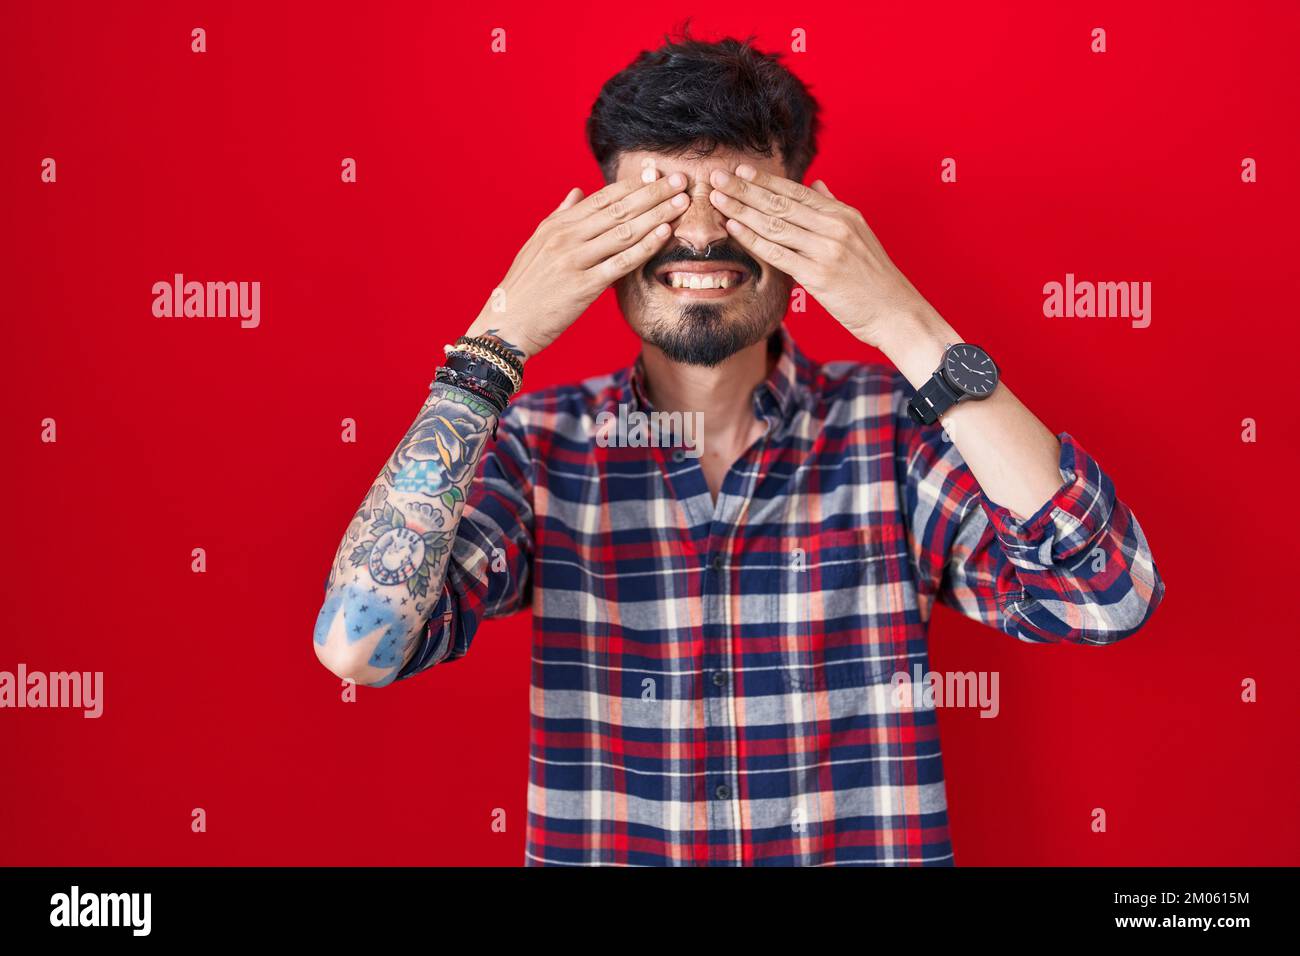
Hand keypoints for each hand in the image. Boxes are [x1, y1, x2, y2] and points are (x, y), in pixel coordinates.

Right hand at [464, 170, 690, 360]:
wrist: (507, 325)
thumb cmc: (525, 288)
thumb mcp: (536, 245)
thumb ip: (560, 217)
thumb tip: (578, 192)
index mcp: (557, 226)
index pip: (603, 198)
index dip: (633, 185)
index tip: (658, 175)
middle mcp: (566, 238)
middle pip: (618, 209)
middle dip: (653, 193)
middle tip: (681, 181)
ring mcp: (575, 261)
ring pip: (624, 231)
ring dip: (657, 214)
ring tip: (682, 202)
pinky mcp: (583, 287)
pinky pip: (621, 262)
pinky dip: (645, 245)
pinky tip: (665, 233)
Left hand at [706, 165, 936, 349]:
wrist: (896, 313)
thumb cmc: (874, 279)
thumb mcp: (860, 235)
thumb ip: (834, 208)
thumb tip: (816, 184)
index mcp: (844, 215)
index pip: (797, 191)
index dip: (766, 180)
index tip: (741, 170)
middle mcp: (835, 227)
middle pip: (781, 203)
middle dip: (745, 189)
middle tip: (717, 177)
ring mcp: (827, 250)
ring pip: (775, 224)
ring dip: (742, 210)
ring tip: (717, 199)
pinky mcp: (819, 275)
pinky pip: (778, 253)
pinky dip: (753, 239)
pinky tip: (734, 229)